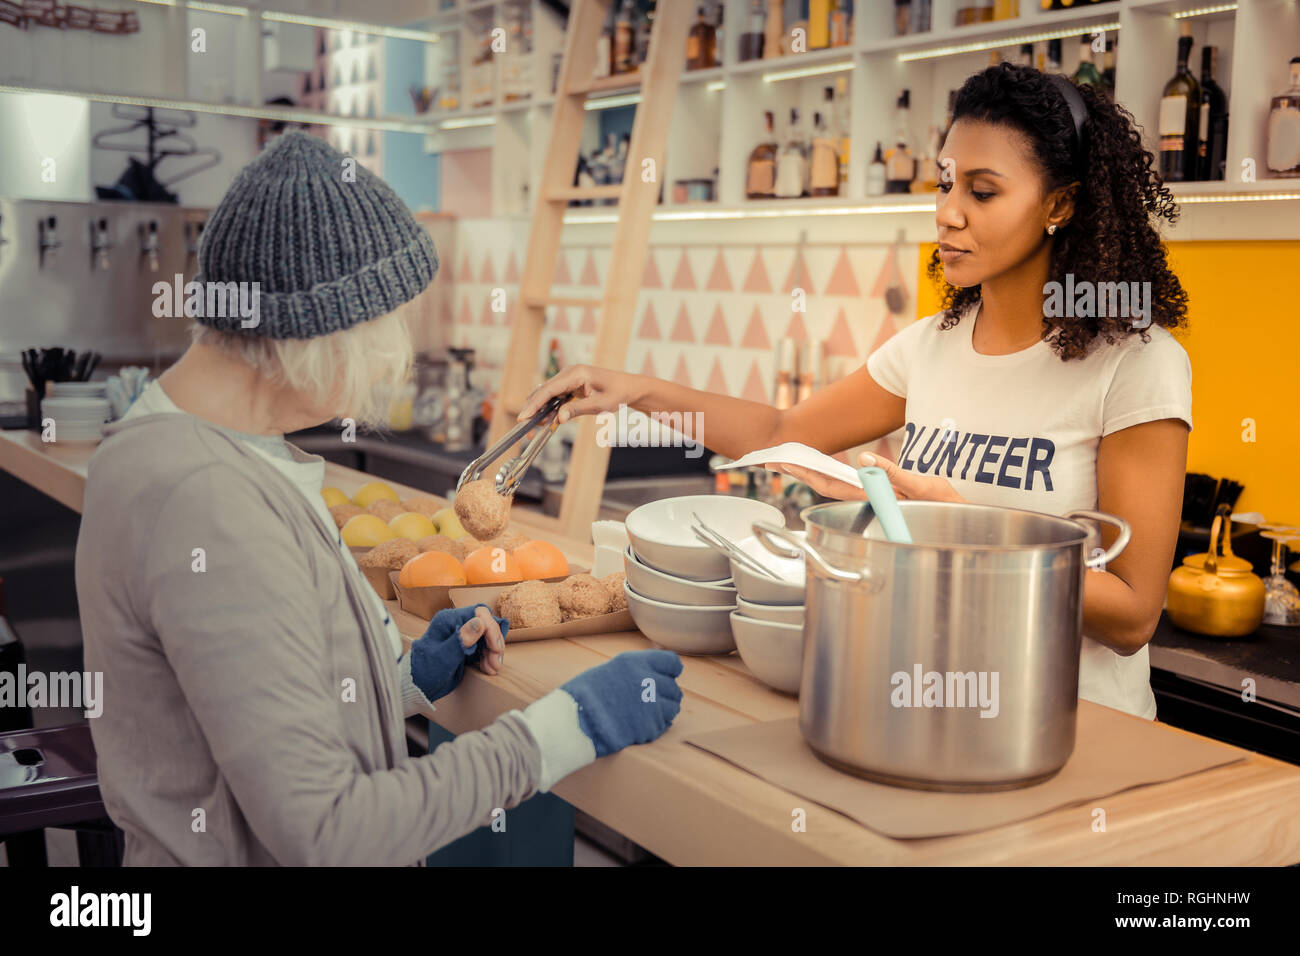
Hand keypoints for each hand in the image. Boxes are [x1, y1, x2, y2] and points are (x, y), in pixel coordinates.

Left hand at [410, 603, 508, 701]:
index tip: (495, 648)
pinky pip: (484, 646)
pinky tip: (488, 668)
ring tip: (492, 668)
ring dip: (493, 652)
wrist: (418, 685)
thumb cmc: (426, 671)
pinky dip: (489, 656)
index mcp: (448, 620)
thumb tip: (480, 622)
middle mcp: (457, 623)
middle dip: (494, 643)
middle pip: (486, 624)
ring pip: (487, 636)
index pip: (479, 613)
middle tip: (496, 663)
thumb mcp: (444, 657)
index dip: (491, 628)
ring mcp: (462, 633)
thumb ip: (461, 639)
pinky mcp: (466, 645)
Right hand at [516, 365, 642, 425]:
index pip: (548, 389)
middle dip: (532, 409)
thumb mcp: (600, 405)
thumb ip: (577, 410)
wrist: (628, 388)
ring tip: (535, 427)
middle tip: (526, 428)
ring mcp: (568, 378)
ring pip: (545, 394)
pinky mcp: (569, 384)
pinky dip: (548, 408)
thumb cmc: (618, 394)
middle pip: (542, 391)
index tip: (523, 417)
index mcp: (576, 373)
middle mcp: (569, 372)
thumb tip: (558, 418)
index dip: (534, 404)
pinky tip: (546, 420)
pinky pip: (553, 396)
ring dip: (539, 409)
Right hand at [559, 649, 682, 756]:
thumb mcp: (609, 670)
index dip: (670, 671)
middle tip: (650, 702)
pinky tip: (638, 726)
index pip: (672, 663)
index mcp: (636, 662)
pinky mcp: (649, 727)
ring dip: (663, 712)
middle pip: (673, 688)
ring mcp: (651, 705)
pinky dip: (654, 728)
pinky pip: (662, 726)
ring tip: (645, 715)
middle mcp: (647, 681)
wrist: (573, 722)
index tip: (666, 677)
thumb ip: (634, 671)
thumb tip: (653, 672)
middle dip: (665, 695)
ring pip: (672, 708)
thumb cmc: (583, 696)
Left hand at [770, 451, 964, 503]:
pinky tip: (824, 470)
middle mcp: (869, 500)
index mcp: (873, 497)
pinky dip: (832, 475)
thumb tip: (864, 461)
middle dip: (801, 471)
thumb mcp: (925, 487)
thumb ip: (895, 475)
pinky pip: (850, 485)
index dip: (804, 472)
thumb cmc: (948, 509)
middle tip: (775, 458)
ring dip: (813, 473)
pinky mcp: (883, 496)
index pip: (829, 484)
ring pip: (835, 486)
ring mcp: (874, 499)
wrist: (966, 527)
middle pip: (825, 484)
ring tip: (792, 461)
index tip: (782, 461)